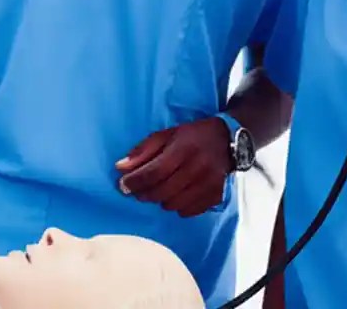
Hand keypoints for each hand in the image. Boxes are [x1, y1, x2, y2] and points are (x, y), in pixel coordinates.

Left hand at [115, 118, 231, 217]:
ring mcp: (209, 184)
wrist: (226, 140)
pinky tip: (176, 195)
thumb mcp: (165, 135)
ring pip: (174, 205)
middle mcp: (198, 168)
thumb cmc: (191, 136)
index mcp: (183, 150)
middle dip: (144, 194)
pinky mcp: (216, 196)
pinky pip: (188, 211)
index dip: (135, 182)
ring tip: (159, 190)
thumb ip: (142, 151)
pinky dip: (178, 206)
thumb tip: (120, 168)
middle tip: (138, 191)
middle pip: (162, 191)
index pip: (154, 172)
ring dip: (161, 200)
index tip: (123, 186)